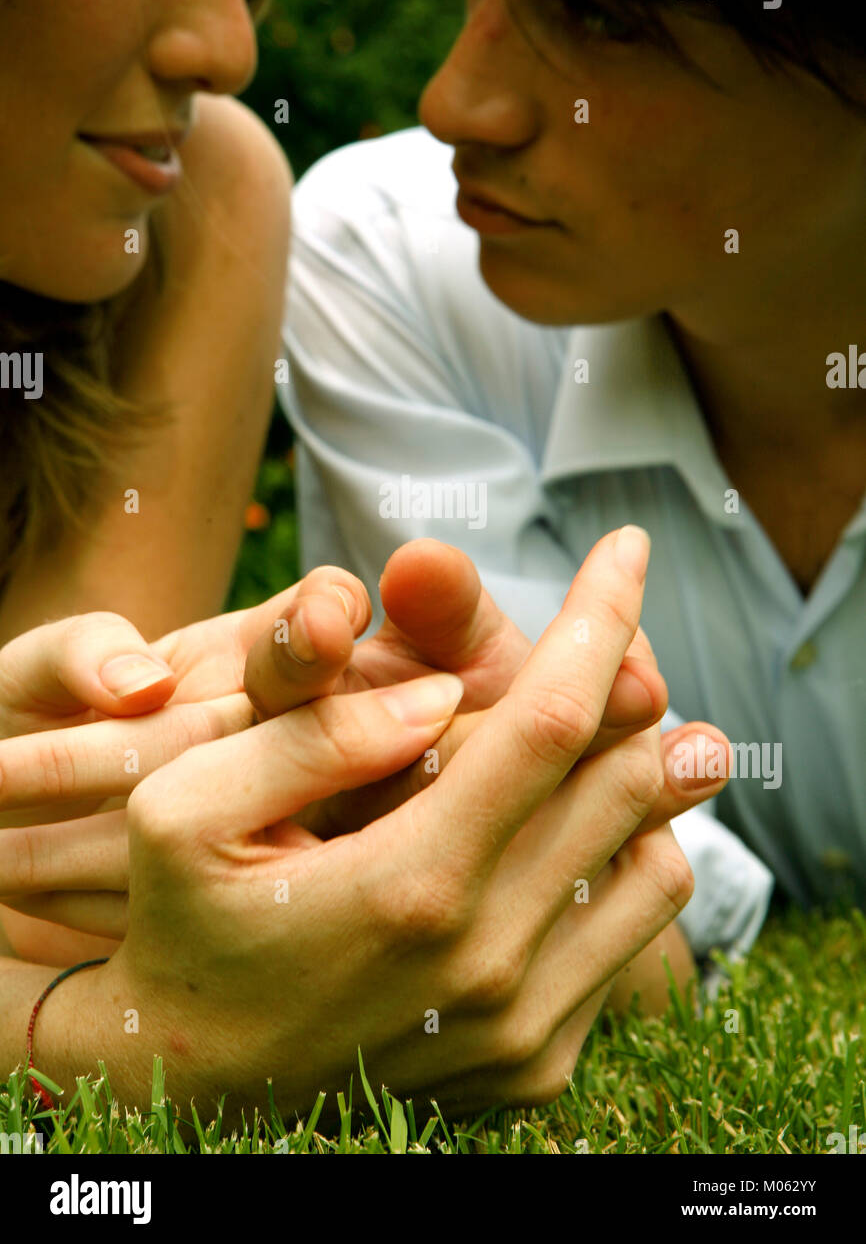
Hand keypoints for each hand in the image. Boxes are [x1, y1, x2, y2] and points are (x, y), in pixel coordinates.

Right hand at [65, 526, 730, 1117]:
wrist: (196, 1082)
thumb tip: (440, 695)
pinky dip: (627, 861)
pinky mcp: (537, 1065)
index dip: (600, 616)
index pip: (552, 722)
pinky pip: (630, 934)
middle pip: (625, 783)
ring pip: (655, 862)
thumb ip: (309, 736)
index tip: (625, 546)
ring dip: (641, 777)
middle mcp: (487, 962)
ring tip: (594, 730)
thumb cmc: (181, 923)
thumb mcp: (184, 808)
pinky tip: (568, 828)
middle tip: (614, 632)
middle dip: (635, 682)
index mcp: (409, 885)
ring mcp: (522, 1024)